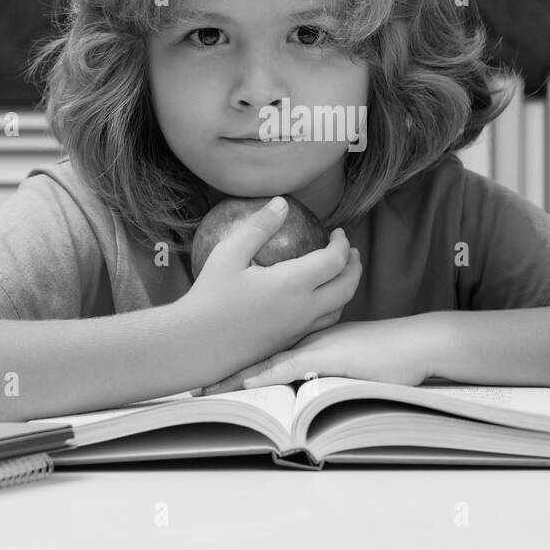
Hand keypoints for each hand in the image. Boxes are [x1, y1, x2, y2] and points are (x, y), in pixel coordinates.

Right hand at [179, 196, 361, 361]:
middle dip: (354, 266)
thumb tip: (282, 203)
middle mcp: (303, 310)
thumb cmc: (209, 297)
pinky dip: (330, 307)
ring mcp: (298, 331)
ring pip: (338, 310)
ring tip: (339, 273)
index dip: (341, 244)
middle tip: (349, 251)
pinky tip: (316, 299)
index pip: (334, 261)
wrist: (195, 346)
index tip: (337, 232)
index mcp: (292, 285)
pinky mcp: (289, 344)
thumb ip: (258, 226)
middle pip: (347, 287)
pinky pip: (322, 325)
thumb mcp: (229, 253)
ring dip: (345, 288)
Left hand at [193, 318, 437, 394]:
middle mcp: (302, 341)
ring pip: (265, 362)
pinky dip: (268, 375)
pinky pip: (291, 368)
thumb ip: (320, 358)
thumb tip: (302, 371)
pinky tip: (247, 381)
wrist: (413, 344)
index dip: (231, 356)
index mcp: (303, 336)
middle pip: (253, 353)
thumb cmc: (383, 351)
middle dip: (220, 367)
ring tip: (203, 390)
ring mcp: (313, 349)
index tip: (203, 367)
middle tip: (189, 383)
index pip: (260, 345)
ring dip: (234, 376)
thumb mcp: (344, 353)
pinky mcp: (328, 359)